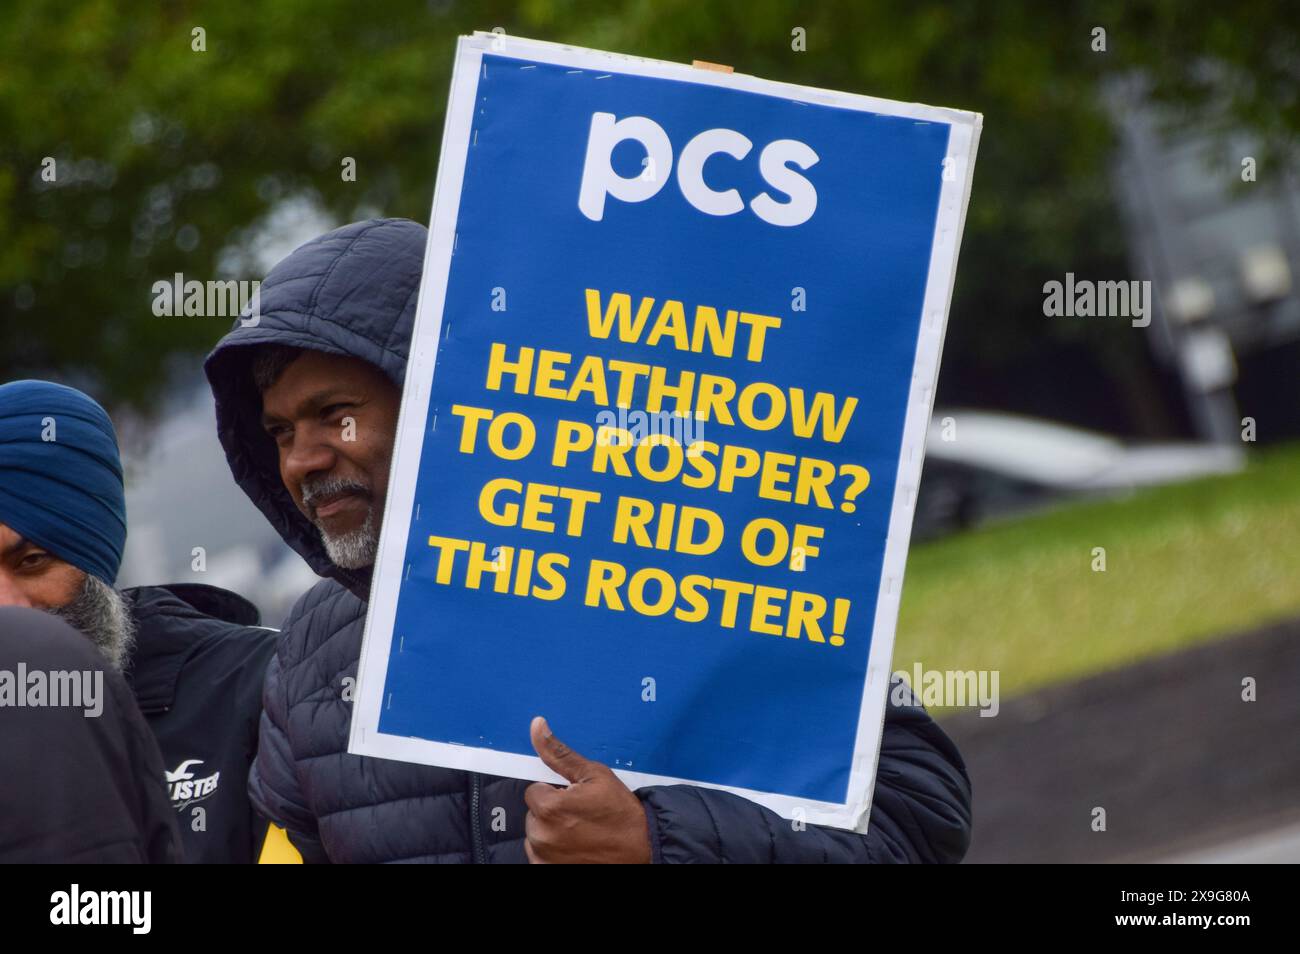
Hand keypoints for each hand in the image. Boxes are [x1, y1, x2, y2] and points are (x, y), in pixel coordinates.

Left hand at [523, 716, 651, 863]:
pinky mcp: (548, 871)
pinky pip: (540, 856)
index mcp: (549, 807)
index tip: (577, 800)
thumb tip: (537, 726)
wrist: (642, 848)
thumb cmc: (621, 812)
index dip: (557, 792)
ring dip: (552, 833)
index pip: (535, 790)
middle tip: (582, 817)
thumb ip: (559, 753)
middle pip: (534, 814)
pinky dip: (554, 853)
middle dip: (553, 812)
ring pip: (537, 835)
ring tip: (582, 834)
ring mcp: (544, 857)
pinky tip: (577, 849)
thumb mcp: (594, 775)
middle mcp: (542, 835)